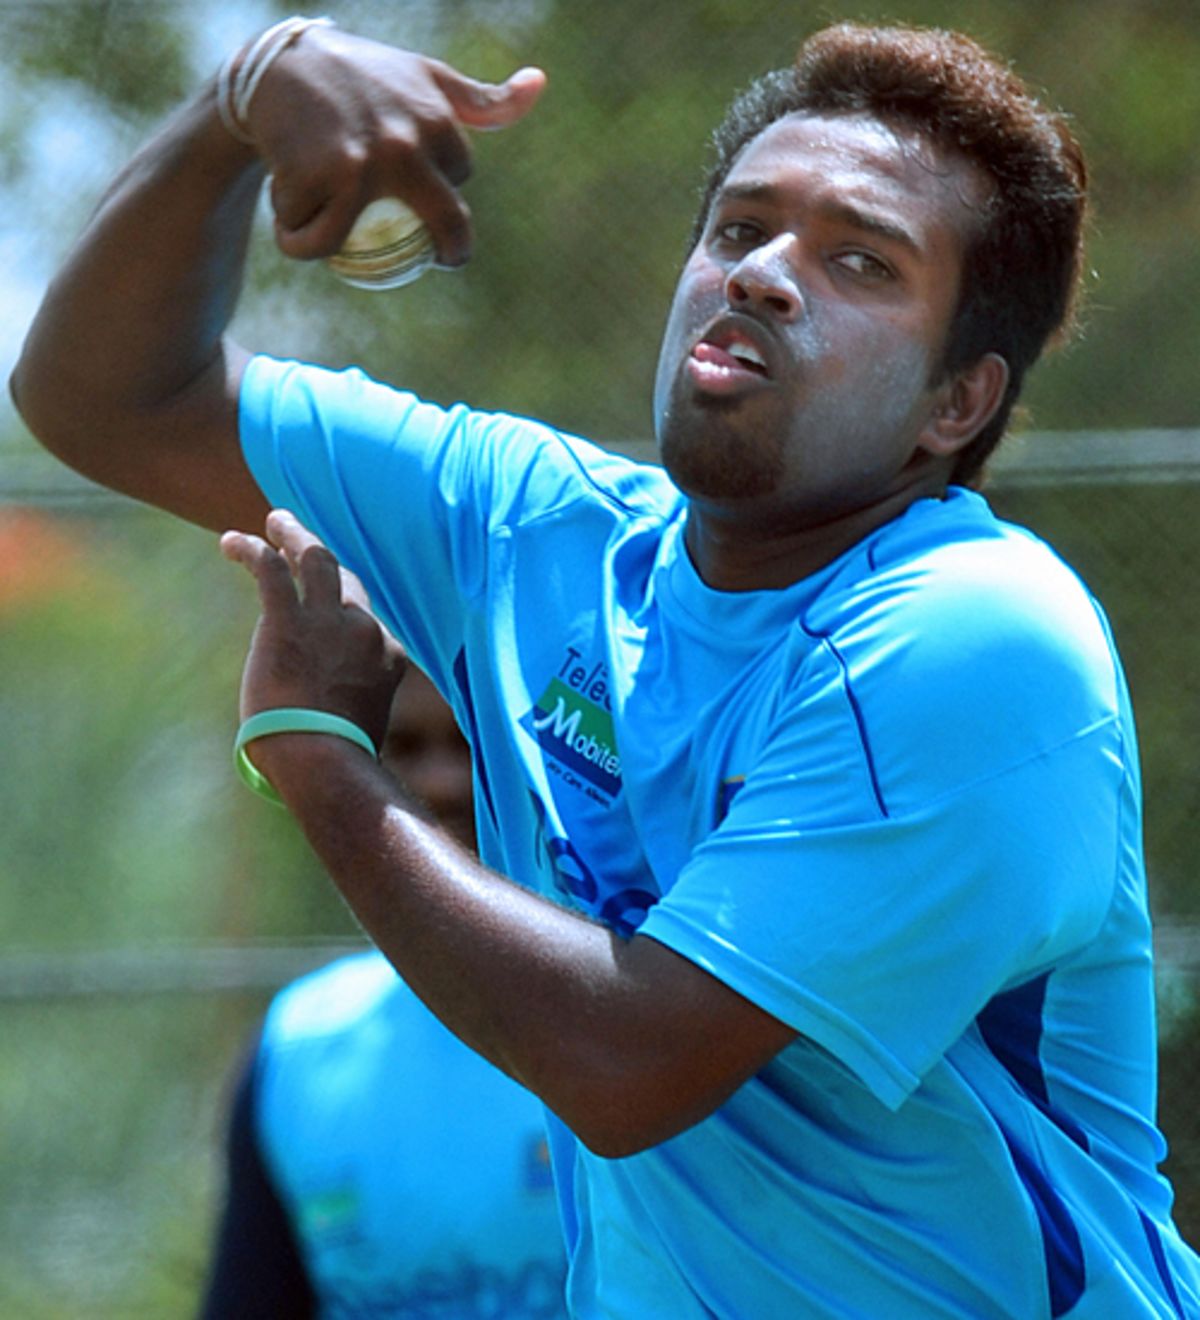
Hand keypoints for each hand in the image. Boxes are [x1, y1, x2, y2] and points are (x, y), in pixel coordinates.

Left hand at [220, 509, 407, 751]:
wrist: (323, 759)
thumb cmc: (334, 757)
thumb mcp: (359, 724)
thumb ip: (348, 703)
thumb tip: (326, 721)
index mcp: (387, 656)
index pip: (368, 622)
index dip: (345, 615)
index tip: (325, 619)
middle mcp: (365, 629)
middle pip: (346, 579)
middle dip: (321, 557)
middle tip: (299, 540)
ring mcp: (329, 621)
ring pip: (315, 557)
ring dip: (295, 535)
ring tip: (276, 520)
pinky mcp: (288, 621)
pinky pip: (270, 568)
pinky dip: (250, 549)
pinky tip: (230, 543)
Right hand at [241, 25, 546, 266]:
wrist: (277, 68)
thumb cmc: (361, 76)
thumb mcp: (425, 76)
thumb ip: (481, 97)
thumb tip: (539, 83)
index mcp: (436, 119)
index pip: (460, 175)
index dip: (450, 187)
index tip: (428, 192)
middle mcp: (406, 145)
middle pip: (447, 224)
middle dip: (453, 251)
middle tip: (438, 259)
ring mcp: (363, 167)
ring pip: (361, 242)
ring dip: (338, 247)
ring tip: (318, 233)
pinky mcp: (318, 181)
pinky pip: (313, 239)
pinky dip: (295, 236)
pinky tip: (287, 214)